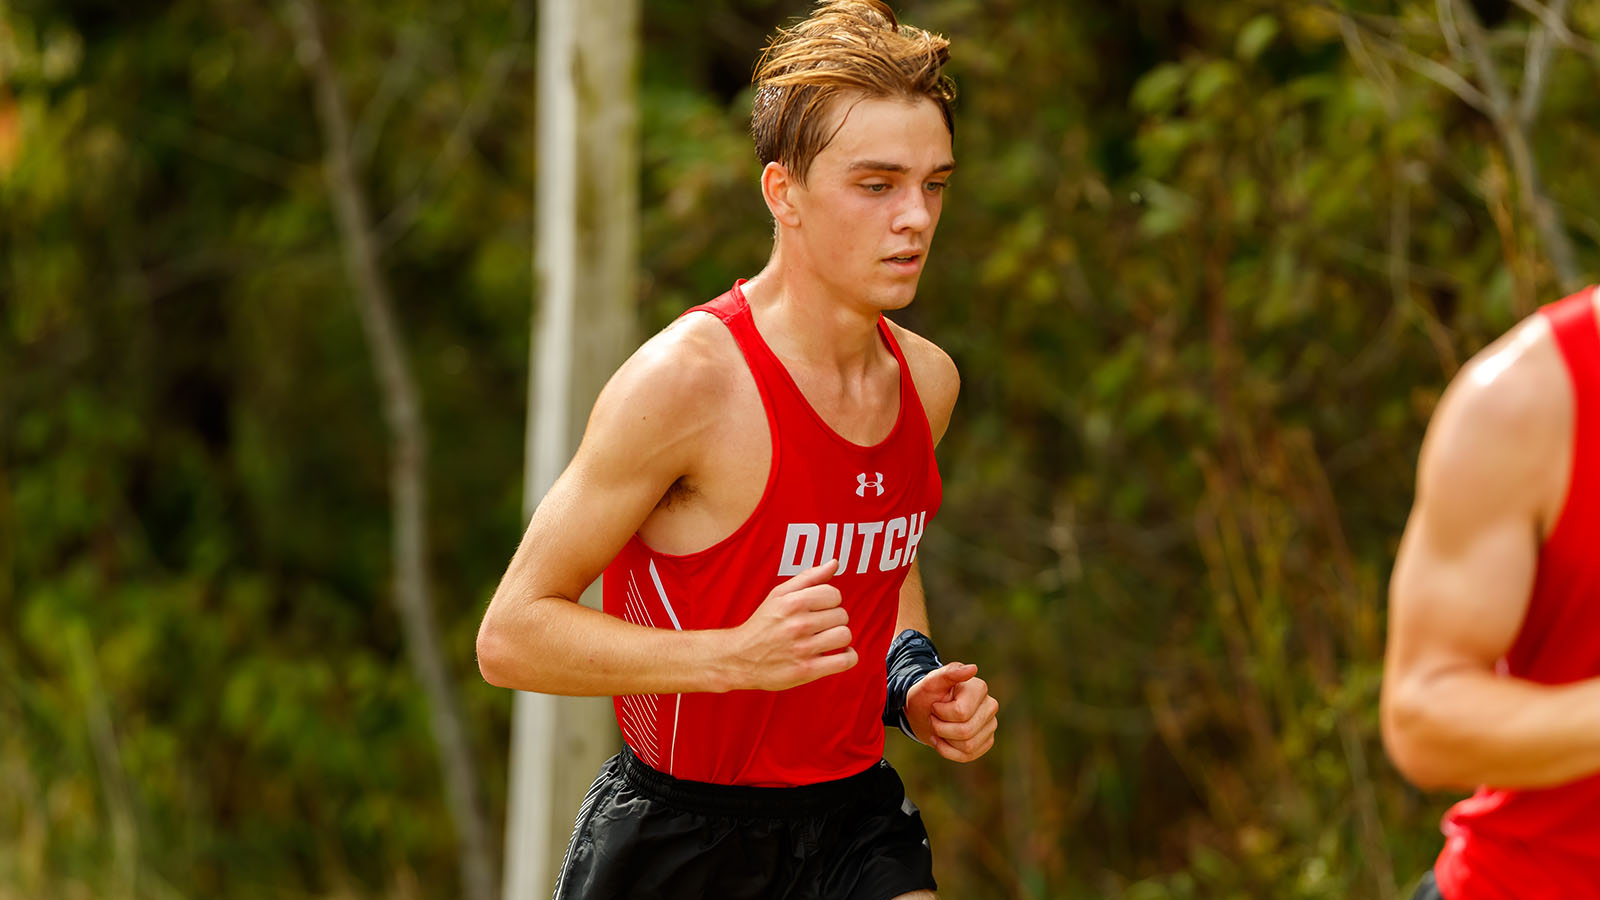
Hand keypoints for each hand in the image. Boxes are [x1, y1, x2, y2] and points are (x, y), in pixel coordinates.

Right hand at [726, 562, 857, 691]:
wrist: (739, 659)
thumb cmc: (762, 625)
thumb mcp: (779, 595)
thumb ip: (809, 577)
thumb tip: (835, 563)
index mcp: (792, 603)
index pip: (834, 594)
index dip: (830, 600)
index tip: (820, 608)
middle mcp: (798, 624)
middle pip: (841, 615)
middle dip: (833, 619)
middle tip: (819, 625)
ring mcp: (803, 649)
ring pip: (844, 635)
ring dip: (839, 637)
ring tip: (827, 638)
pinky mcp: (807, 670)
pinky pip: (845, 661)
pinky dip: (849, 657)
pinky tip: (841, 654)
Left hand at [904, 662, 997, 761]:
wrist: (924, 712)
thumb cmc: (927, 695)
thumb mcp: (930, 682)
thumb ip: (948, 673)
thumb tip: (973, 668)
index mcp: (979, 688)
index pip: (961, 713)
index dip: (941, 713)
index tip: (935, 705)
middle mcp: (990, 705)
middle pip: (966, 731)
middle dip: (941, 728)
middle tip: (933, 718)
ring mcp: (990, 724)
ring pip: (968, 746)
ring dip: (944, 740)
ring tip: (939, 728)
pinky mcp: (986, 741)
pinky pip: (969, 756)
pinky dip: (949, 751)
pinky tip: (943, 740)